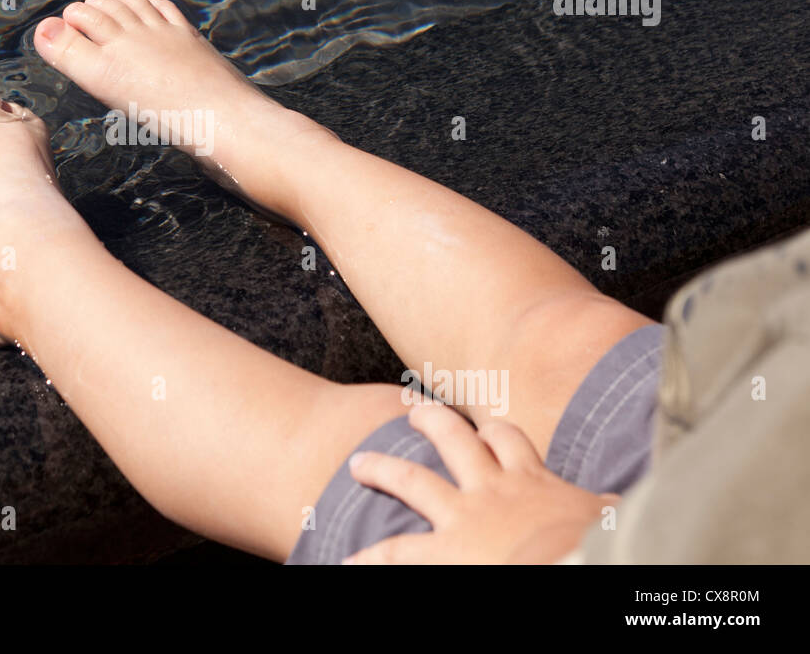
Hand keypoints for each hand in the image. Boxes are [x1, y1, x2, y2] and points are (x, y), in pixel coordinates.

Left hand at [344, 402, 613, 563]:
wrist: (582, 566)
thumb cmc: (605, 547)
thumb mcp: (615, 521)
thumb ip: (613, 512)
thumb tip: (632, 512)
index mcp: (535, 481)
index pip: (510, 441)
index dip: (494, 432)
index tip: (484, 428)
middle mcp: (492, 489)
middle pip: (455, 438)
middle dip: (431, 421)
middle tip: (413, 410)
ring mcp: (463, 517)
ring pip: (412, 480)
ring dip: (383, 469)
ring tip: (359, 462)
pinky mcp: (442, 553)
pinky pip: (393, 553)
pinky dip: (368, 558)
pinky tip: (345, 561)